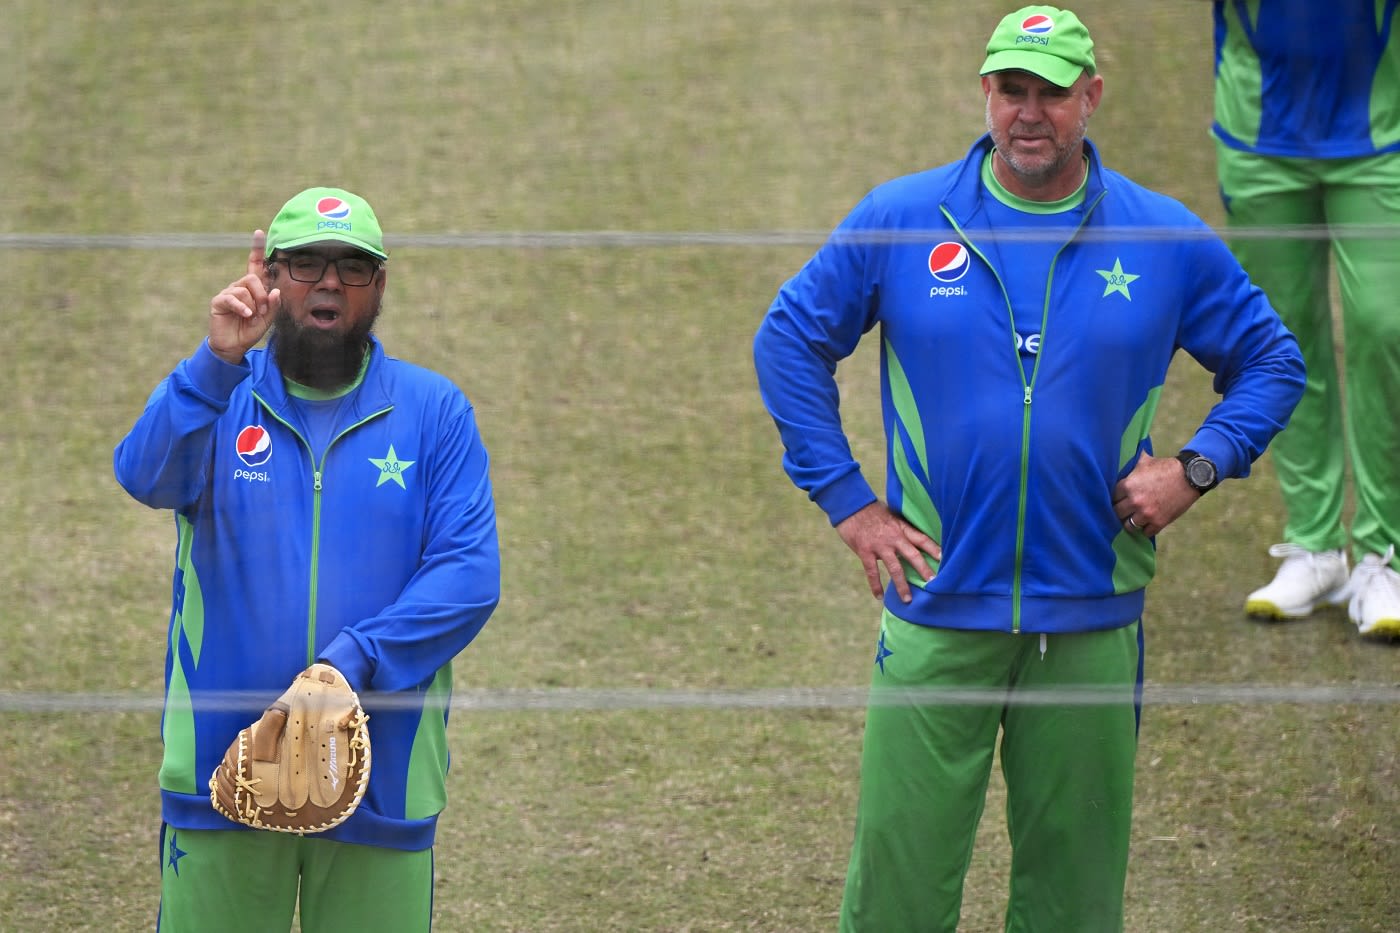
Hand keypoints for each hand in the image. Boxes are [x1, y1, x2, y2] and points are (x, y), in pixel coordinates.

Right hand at [208, 230, 279, 364]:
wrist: (234, 345)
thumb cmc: (250, 330)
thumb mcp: (267, 319)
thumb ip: (273, 305)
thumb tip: (275, 291)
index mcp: (253, 288)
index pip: (255, 265)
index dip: (257, 249)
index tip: (259, 232)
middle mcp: (240, 287)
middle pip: (253, 279)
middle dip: (262, 296)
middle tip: (263, 311)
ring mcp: (229, 293)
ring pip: (245, 289)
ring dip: (253, 305)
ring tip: (252, 317)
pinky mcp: (219, 301)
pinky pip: (233, 298)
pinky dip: (242, 308)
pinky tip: (246, 315)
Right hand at [835, 501, 941, 601]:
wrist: (850, 505)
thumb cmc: (870, 509)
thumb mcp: (890, 515)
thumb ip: (899, 528)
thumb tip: (908, 538)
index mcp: (901, 527)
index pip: (922, 539)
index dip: (933, 549)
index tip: (944, 558)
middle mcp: (894, 537)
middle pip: (913, 556)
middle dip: (924, 570)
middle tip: (934, 583)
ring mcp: (879, 546)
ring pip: (895, 569)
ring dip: (902, 585)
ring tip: (908, 599)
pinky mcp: (865, 551)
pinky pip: (872, 572)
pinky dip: (876, 586)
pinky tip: (879, 596)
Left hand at [1112, 451, 1200, 536]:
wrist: (1190, 477)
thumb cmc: (1165, 467)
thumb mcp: (1144, 461)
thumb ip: (1129, 462)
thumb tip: (1119, 452)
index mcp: (1127, 486)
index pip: (1111, 498)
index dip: (1115, 498)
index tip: (1118, 499)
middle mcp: (1134, 501)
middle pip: (1116, 513)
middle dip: (1120, 511)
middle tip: (1125, 510)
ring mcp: (1146, 513)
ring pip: (1129, 526)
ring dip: (1131, 522)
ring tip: (1134, 518)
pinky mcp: (1159, 522)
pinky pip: (1145, 533)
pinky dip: (1146, 528)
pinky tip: (1148, 522)